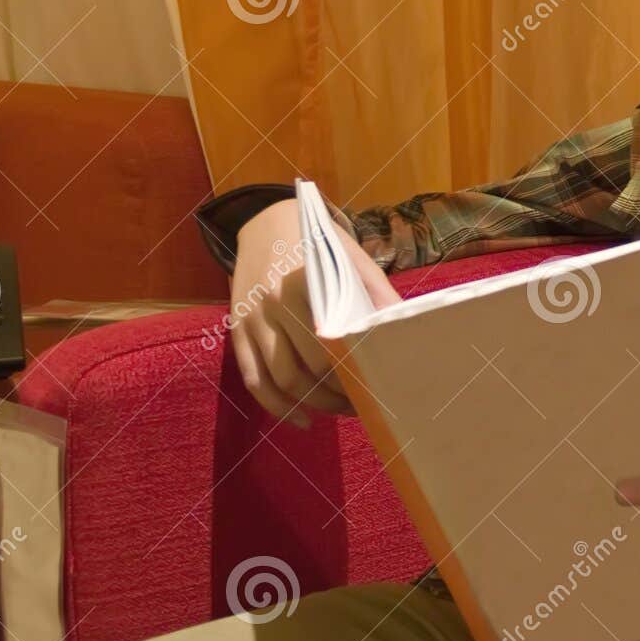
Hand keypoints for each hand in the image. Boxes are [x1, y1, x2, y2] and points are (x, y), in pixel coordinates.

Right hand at [228, 198, 400, 429]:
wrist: (264, 221)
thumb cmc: (316, 243)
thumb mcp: (349, 256)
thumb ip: (376, 290)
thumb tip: (402, 327)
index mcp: (305, 283)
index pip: (332, 346)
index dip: (353, 375)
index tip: (375, 388)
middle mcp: (273, 304)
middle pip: (307, 369)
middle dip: (337, 395)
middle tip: (363, 403)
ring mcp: (252, 320)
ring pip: (280, 381)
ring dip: (312, 405)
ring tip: (338, 410)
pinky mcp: (237, 332)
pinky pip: (253, 380)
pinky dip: (276, 407)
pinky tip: (301, 419)